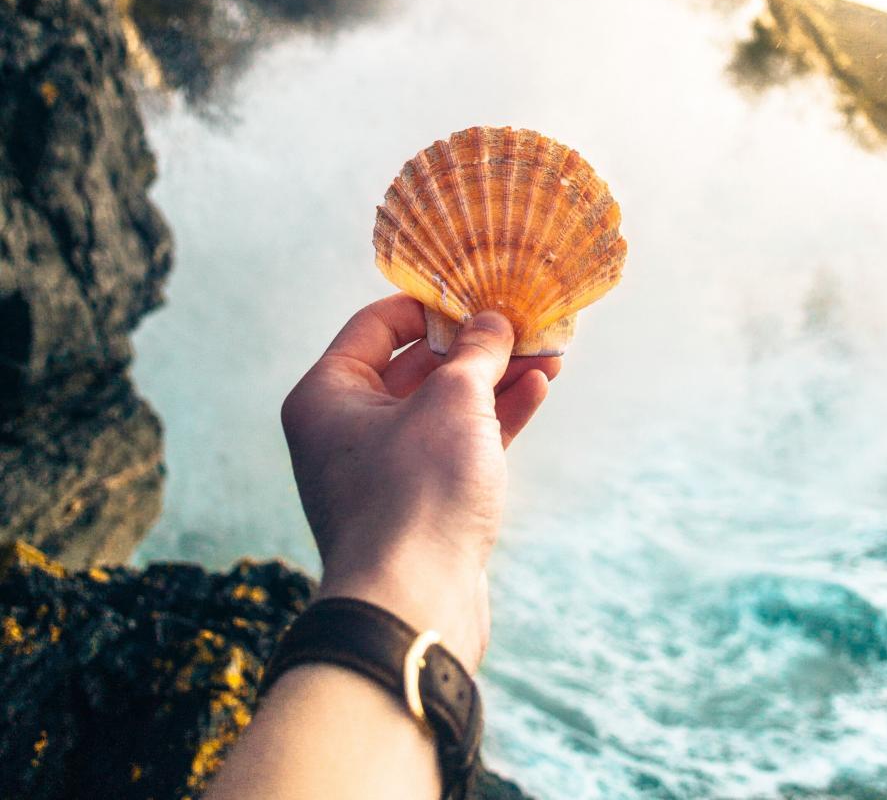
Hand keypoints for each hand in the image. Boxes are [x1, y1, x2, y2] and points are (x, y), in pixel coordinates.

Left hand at [280, 295, 560, 671]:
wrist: (414, 608)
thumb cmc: (417, 493)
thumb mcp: (453, 401)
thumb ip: (476, 352)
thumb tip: (492, 321)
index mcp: (327, 394)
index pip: (377, 323)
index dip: (430, 301)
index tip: (478, 286)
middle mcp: (346, 428)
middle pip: (416, 363)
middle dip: (475, 342)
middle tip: (525, 320)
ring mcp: (384, 467)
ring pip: (444, 405)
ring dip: (494, 377)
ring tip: (548, 352)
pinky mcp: (421, 502)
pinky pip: (458, 443)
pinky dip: (494, 417)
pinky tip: (537, 390)